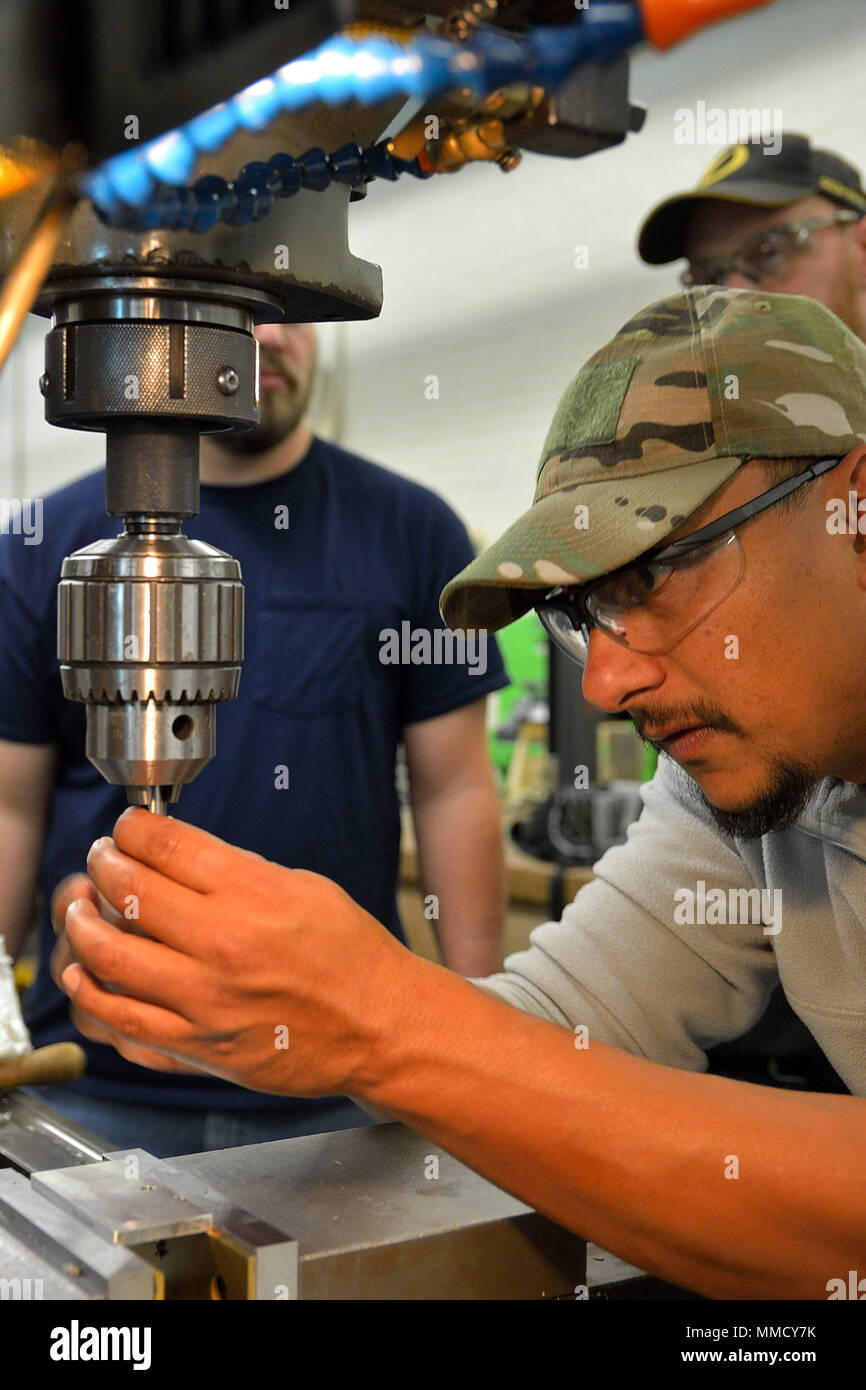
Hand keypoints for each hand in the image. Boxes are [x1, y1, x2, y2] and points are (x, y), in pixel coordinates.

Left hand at [59, 809, 408, 1095]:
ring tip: (81, 909)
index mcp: (253, 894)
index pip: (164, 845)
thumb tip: (182, 855)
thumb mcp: (305, 887)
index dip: (132, 828)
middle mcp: (223, 943)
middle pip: (128, 890)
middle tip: (102, 858)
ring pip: (109, 953)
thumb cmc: (352, 957)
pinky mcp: (198, 1045)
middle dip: (103, 864)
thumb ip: (240, 871)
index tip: (128, 828)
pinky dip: (89, 991)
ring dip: (83, 923)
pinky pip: (121, 1017)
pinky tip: (83, 971)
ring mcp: (206, 999)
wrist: (380, 1027)